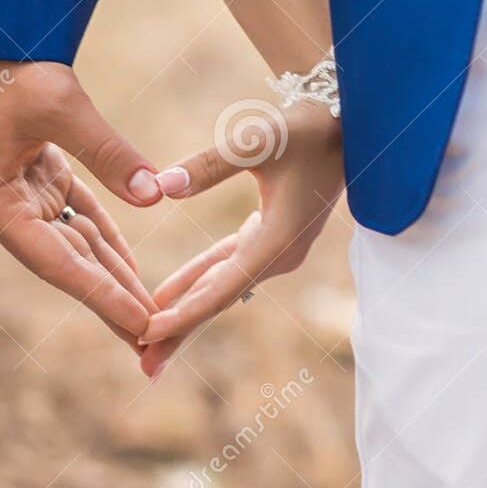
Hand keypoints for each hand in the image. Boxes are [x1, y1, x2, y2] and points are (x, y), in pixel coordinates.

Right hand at [0, 58, 161, 343]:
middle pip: (69, 267)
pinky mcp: (33, 178)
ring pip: (76, 246)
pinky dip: (106, 239)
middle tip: (152, 341)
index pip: (59, 263)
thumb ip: (107, 151)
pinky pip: (77, 217)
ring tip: (148, 315)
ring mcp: (19, 196)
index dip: (102, 296)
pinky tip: (131, 270)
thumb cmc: (1, 64)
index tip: (141, 324)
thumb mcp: (58, 103)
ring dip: (112, 277)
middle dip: (111, 302)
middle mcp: (5, 211)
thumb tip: (155, 194)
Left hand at [137, 101, 343, 377]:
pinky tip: (164, 298)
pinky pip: (224, 269)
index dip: (183, 313)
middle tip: (143, 365)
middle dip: (180, 333)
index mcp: (277, 241)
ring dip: (185, 314)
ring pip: (219, 289)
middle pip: (218, 301)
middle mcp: (278, 256)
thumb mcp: (259, 142)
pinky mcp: (267, 238)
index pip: (221, 288)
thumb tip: (163, 186)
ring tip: (147, 343)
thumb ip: (210, 165)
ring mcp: (274, 251)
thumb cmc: (304, 129)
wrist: (343, 122)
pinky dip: (196, 282)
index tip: (146, 335)